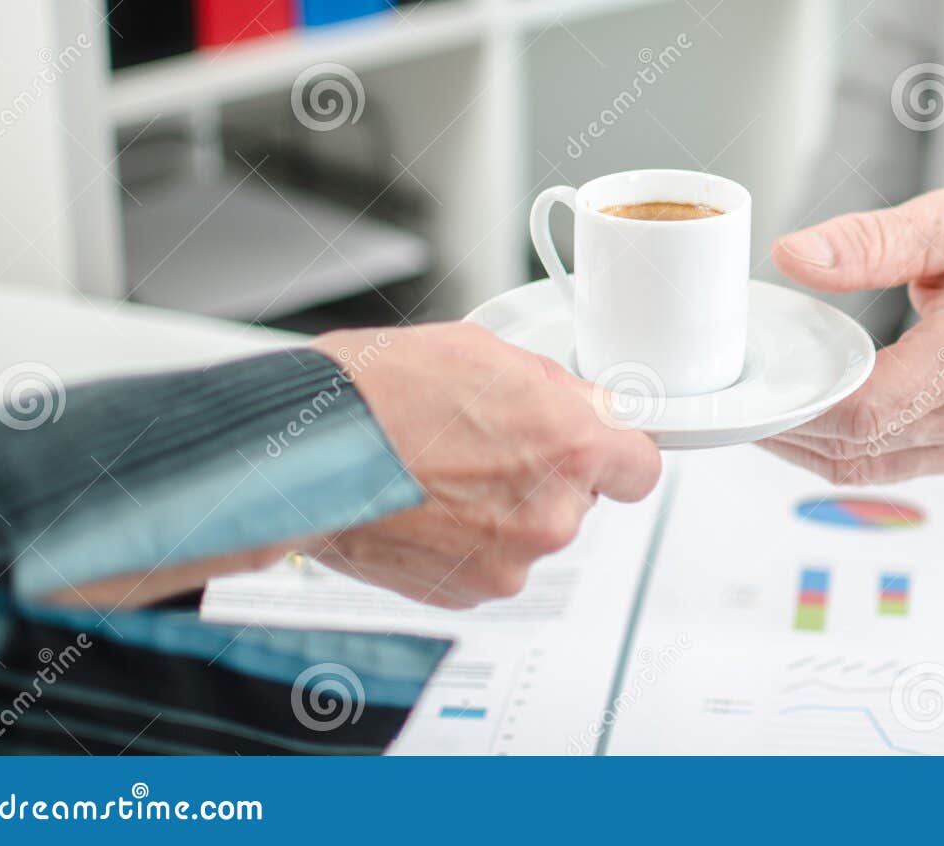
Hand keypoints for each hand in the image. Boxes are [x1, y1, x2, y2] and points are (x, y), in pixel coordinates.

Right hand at [307, 322, 661, 607]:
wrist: (302, 453)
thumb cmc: (379, 393)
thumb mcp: (487, 352)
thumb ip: (557, 391)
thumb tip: (587, 404)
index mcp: (570, 447)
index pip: (641, 466)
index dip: (618, 453)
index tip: (606, 448)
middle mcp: (549, 514)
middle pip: (580, 499)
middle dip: (545, 472)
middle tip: (490, 443)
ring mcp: (509, 561)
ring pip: (532, 532)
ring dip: (503, 508)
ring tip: (445, 470)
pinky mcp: (468, 592)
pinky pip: (491, 560)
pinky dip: (468, 538)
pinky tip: (429, 501)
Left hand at [765, 187, 943, 483]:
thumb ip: (870, 241)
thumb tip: (794, 257)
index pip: (865, 407)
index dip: (796, 405)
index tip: (751, 382)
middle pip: (856, 446)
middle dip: (786, 425)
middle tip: (737, 392)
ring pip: (867, 467)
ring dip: (806, 444)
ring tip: (762, 403)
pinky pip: (892, 465)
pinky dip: (842, 448)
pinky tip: (811, 415)